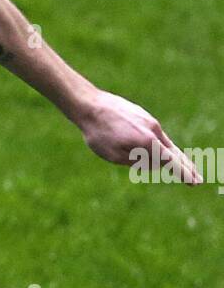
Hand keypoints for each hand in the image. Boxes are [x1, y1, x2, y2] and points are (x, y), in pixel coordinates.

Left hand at [76, 91, 201, 182]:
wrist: (90, 105)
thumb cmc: (98, 133)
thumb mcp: (114, 155)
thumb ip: (135, 161)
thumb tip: (153, 163)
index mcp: (147, 141)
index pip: (171, 161)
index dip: (183, 173)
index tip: (194, 182)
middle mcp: (153, 129)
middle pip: (175, 152)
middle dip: (187, 168)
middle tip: (198, 180)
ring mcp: (150, 121)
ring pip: (166, 143)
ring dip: (176, 158)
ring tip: (187, 169)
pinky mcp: (143, 116)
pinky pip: (157, 135)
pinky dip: (164, 147)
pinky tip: (165, 154)